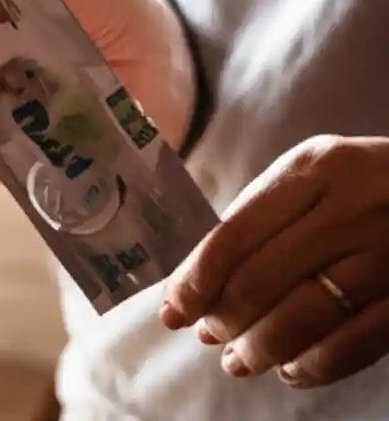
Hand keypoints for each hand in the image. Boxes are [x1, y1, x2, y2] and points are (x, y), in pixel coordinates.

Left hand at [162, 135, 388, 388]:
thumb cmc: (366, 182)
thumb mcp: (316, 174)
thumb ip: (263, 214)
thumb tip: (198, 279)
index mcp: (313, 168)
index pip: (234, 235)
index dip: (194, 282)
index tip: (173, 311)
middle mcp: (352, 206)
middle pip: (263, 279)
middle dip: (224, 318)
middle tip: (209, 336)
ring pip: (306, 315)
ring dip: (261, 348)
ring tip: (240, 360)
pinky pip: (358, 342)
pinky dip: (316, 365)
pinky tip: (292, 369)